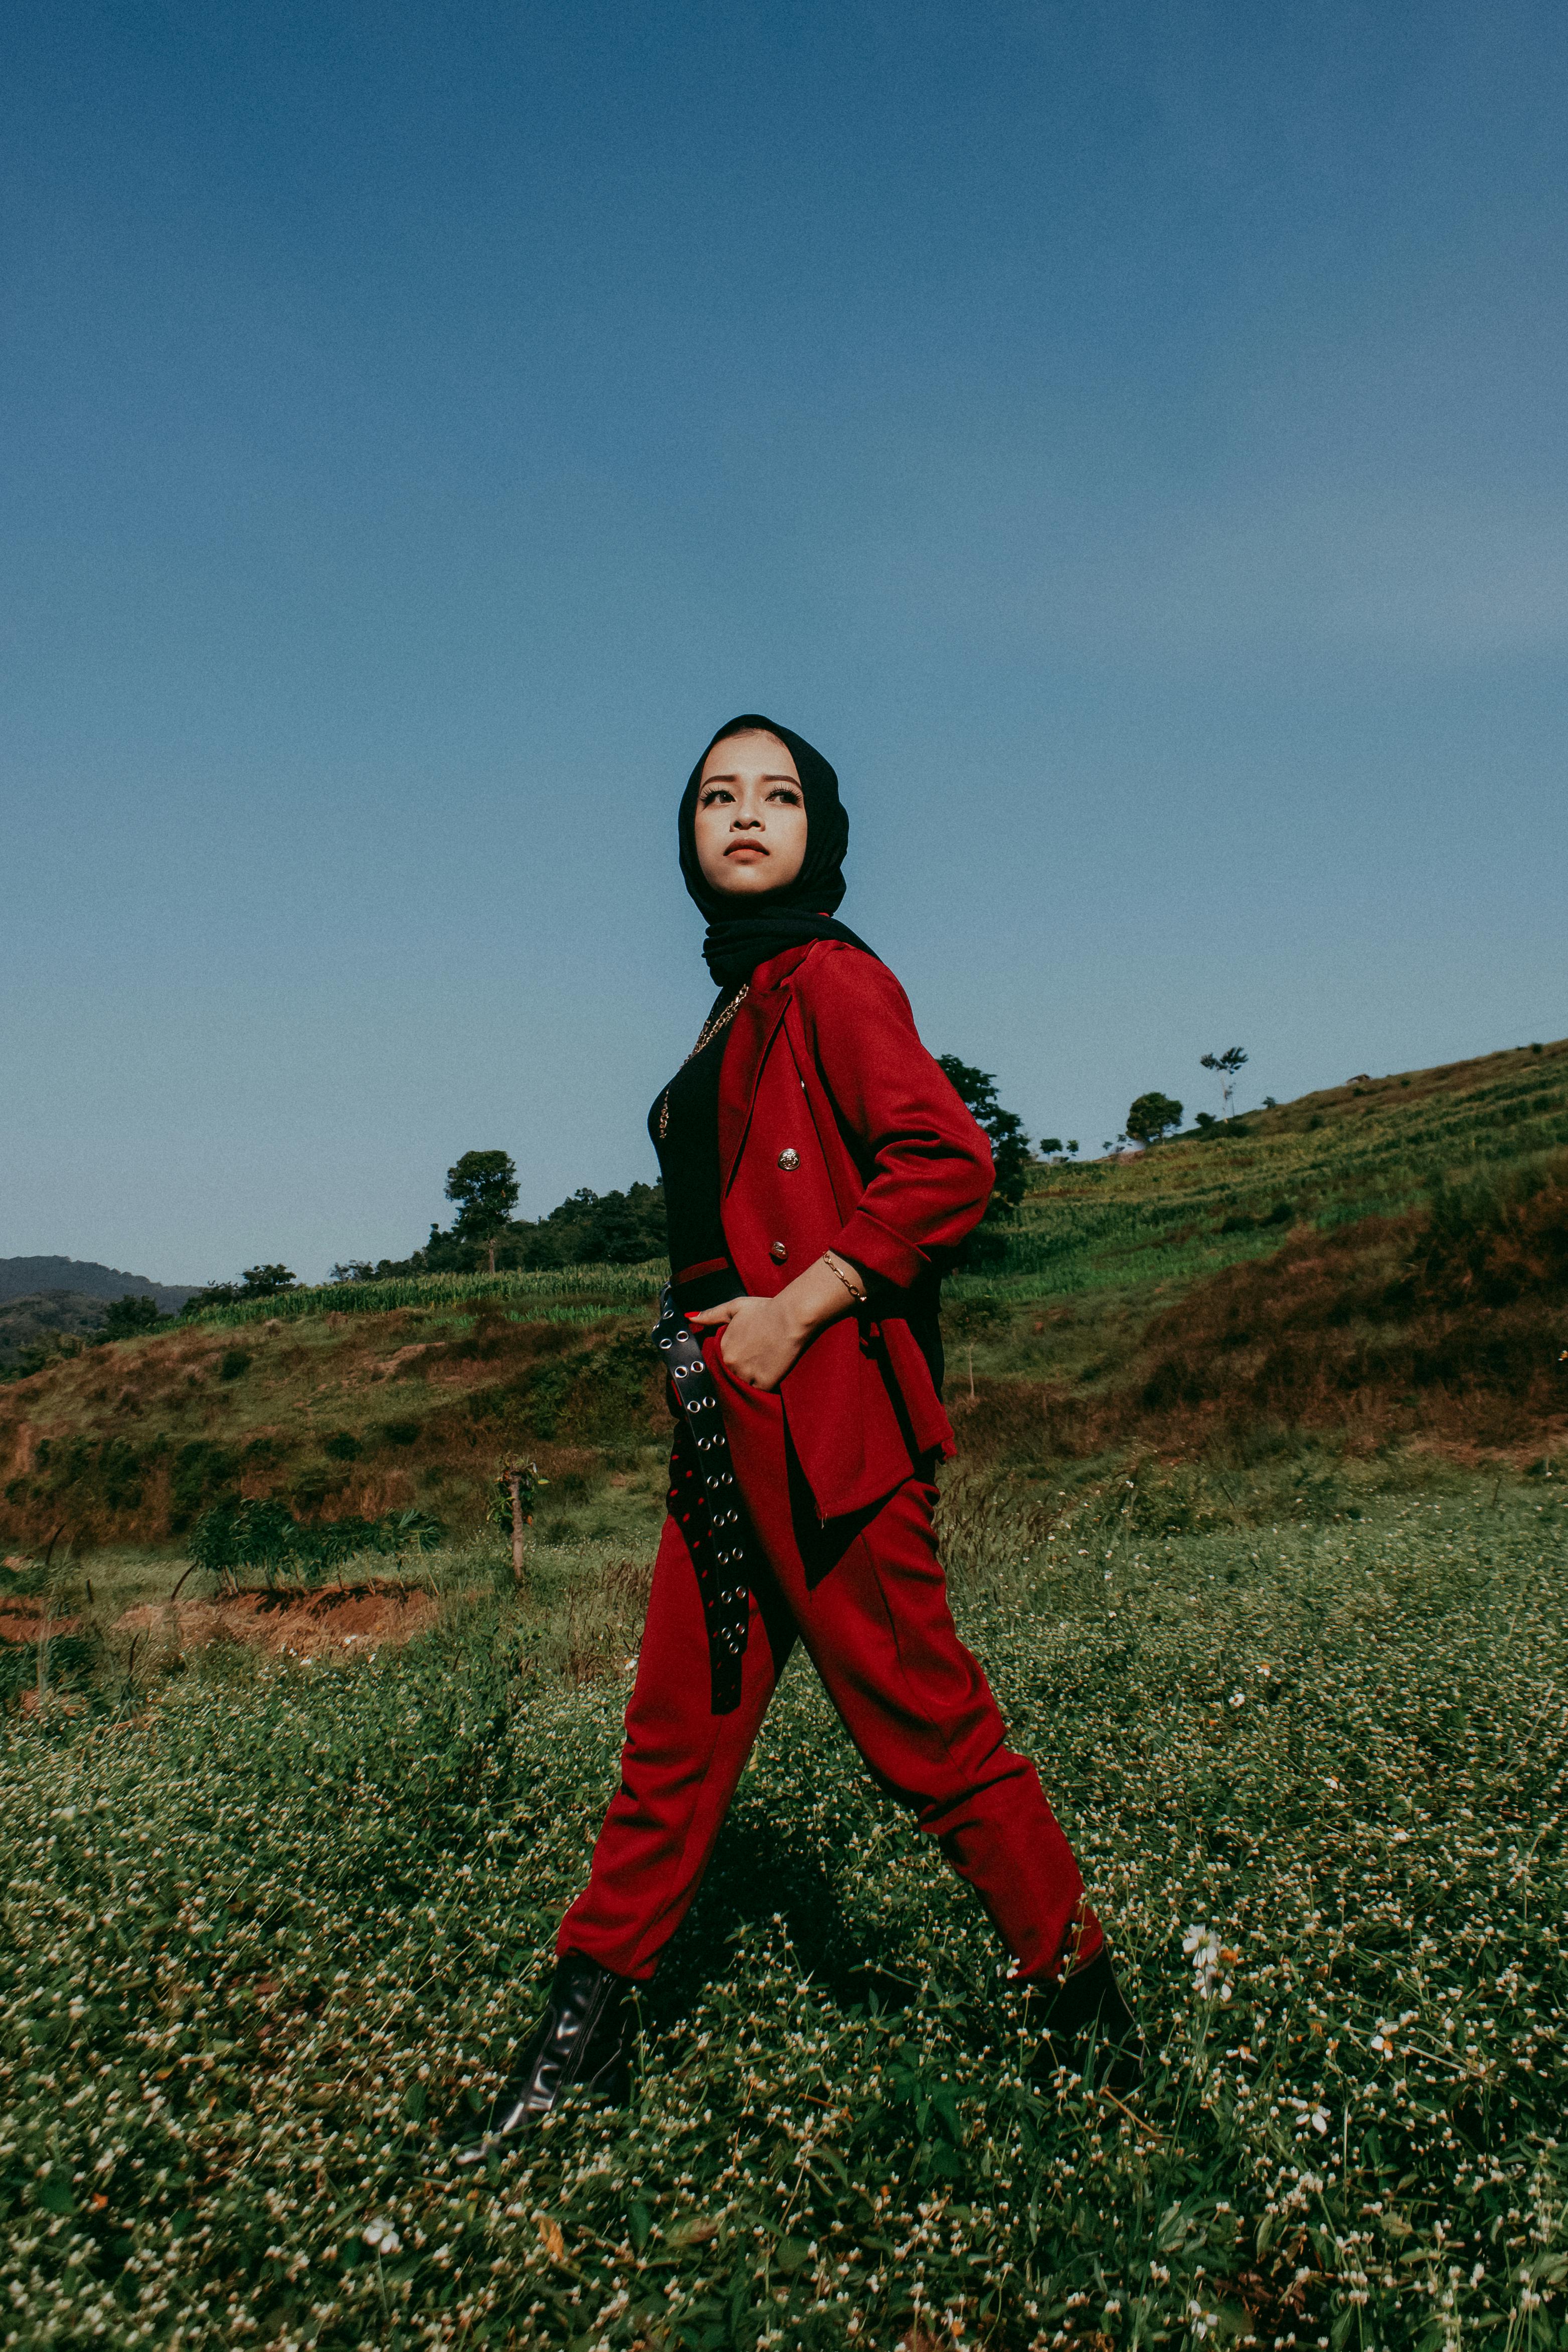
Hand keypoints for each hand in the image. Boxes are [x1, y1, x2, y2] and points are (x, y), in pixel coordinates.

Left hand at [687, 1294, 808, 1391]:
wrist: (792, 1317)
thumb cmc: (766, 1310)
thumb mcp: (735, 1307)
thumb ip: (711, 1315)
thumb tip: (689, 1317)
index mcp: (722, 1348)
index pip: (719, 1362)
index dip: (730, 1360)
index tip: (741, 1354)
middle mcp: (731, 1364)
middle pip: (730, 1375)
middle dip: (739, 1371)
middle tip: (755, 1359)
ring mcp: (747, 1375)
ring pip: (743, 1385)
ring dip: (749, 1380)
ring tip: (762, 1366)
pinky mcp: (764, 1383)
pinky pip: (758, 1392)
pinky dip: (762, 1387)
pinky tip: (769, 1374)